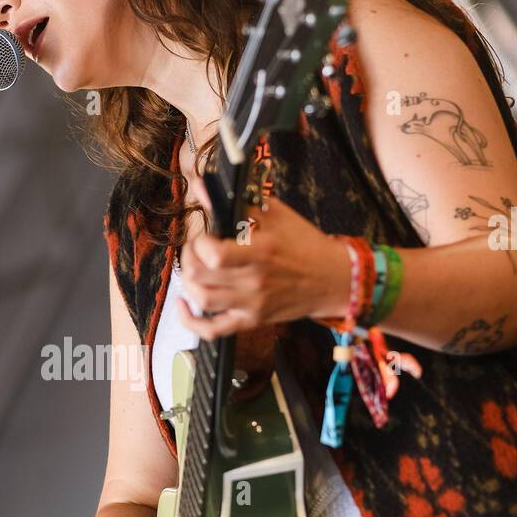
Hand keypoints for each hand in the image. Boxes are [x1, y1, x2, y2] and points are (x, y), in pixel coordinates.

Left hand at [176, 197, 350, 339]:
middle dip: (190, 257)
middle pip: (200, 277)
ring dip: (188, 283)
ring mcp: (252, 304)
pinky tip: (184, 305)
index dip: (200, 243)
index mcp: (261, 252)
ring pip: (202, 300)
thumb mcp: (277, 215)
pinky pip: (213, 330)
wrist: (333, 280)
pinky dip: (191, 321)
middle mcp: (254, 281)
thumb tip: (203, 185)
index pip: (214, 255)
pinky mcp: (251, 321)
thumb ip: (239, 202)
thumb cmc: (306, 245)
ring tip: (195, 269)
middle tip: (197, 248)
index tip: (206, 234)